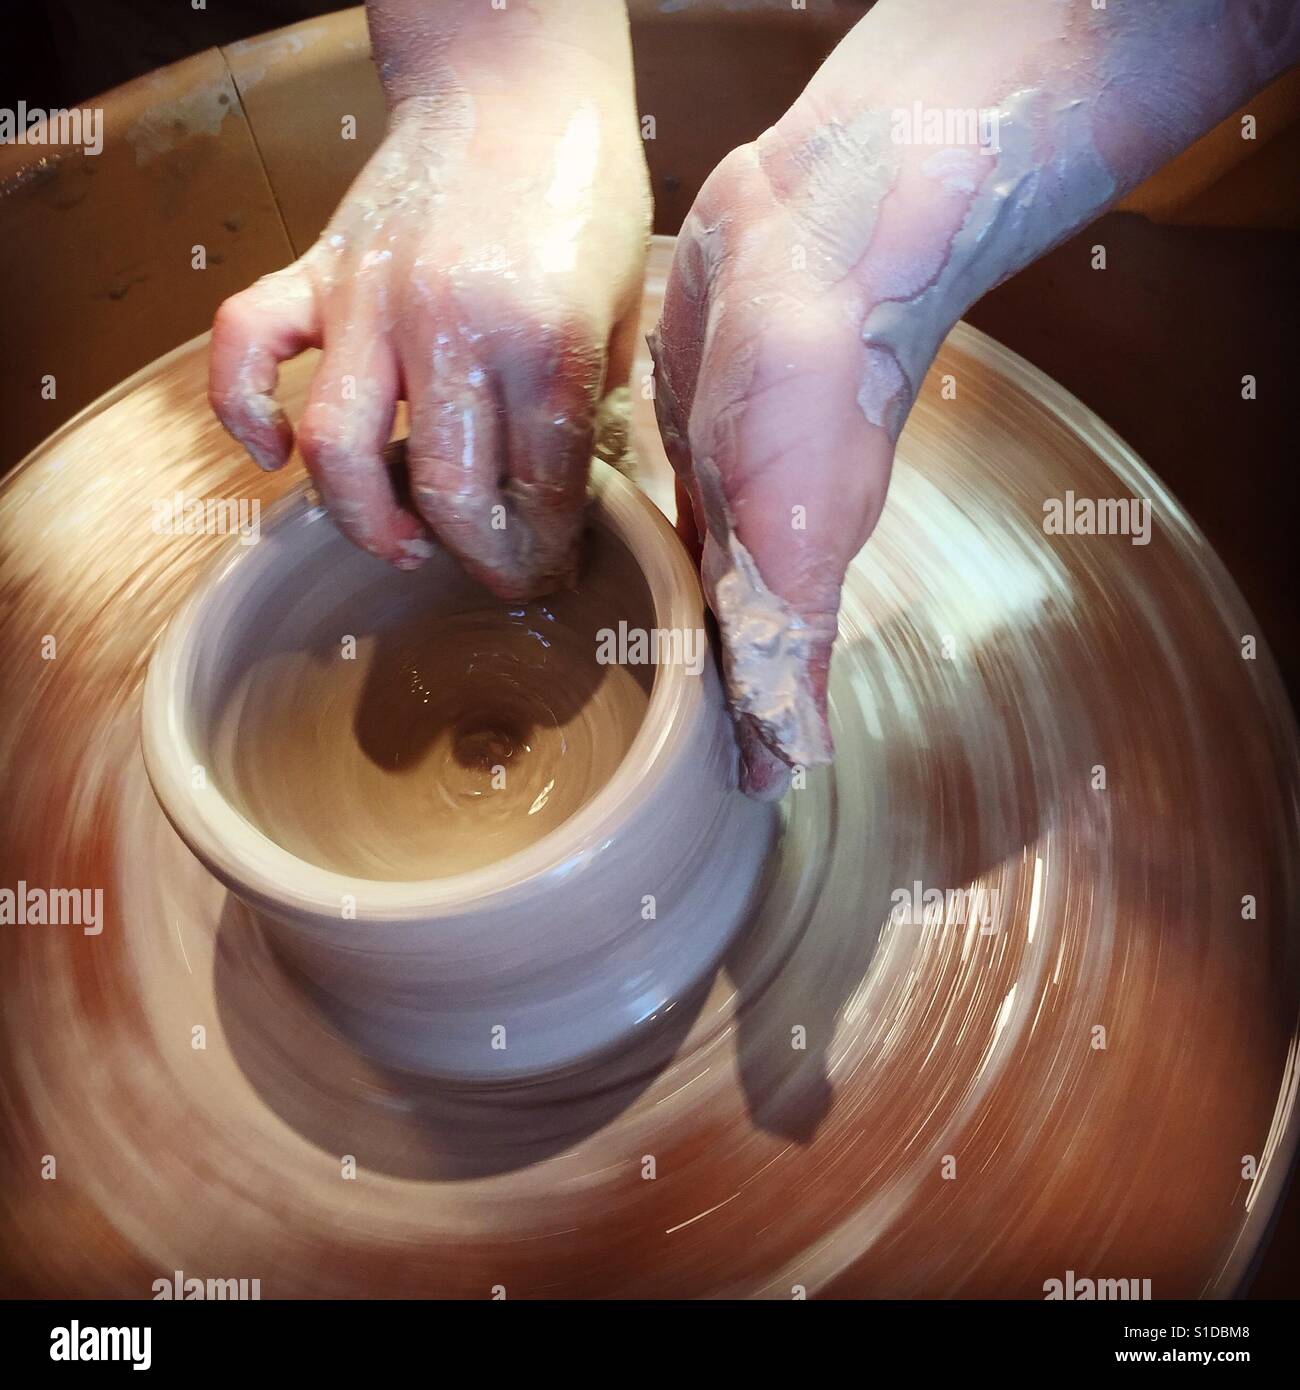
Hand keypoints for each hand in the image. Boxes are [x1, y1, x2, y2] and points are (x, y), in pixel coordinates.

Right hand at [209, 29, 649, 598]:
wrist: (515, 81)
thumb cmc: (583, 191)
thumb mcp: (624, 306)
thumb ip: (593, 406)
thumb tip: (571, 498)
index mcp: (547, 340)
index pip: (540, 493)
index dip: (547, 552)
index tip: (550, 571)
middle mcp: (453, 327)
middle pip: (443, 494)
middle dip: (475, 560)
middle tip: (496, 574)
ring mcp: (374, 299)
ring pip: (336, 449)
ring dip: (363, 520)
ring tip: (401, 544)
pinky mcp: (317, 271)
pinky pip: (245, 346)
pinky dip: (240, 408)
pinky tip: (270, 453)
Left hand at [649, 136, 905, 797]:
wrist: (818, 235)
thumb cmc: (819, 386)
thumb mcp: (801, 538)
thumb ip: (791, 648)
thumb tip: (797, 764)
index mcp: (780, 579)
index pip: (747, 686)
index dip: (719, 740)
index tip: (673, 797)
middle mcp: (752, 539)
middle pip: (709, 637)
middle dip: (673, 691)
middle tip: (612, 742)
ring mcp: (719, 478)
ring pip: (675, 575)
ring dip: (644, 619)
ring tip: (587, 665)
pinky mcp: (685, 419)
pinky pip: (648, 497)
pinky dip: (625, 538)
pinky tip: (594, 552)